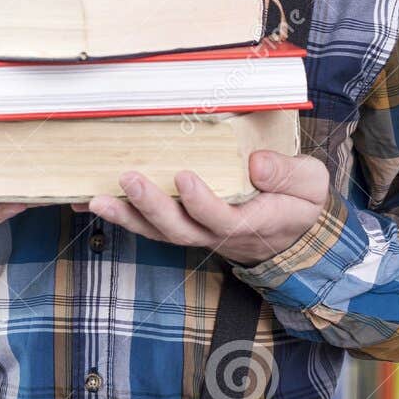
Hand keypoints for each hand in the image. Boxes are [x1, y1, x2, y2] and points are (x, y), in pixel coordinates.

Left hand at [74, 151, 330, 265]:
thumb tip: (257, 164)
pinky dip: (120, 215)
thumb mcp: (309, 185)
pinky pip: (148, 226)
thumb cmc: (300, 202)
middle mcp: (217, 235)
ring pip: (157, 232)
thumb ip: (287, 175)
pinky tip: (89, 202)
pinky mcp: (182, 227)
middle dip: (151, 206)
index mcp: (251, 224)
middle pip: (179, 229)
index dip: (201, 202)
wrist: (294, 233)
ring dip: (126, 216)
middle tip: (129, 178)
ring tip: (95, 198)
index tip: (184, 176)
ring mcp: (196, 234)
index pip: (221, 219)